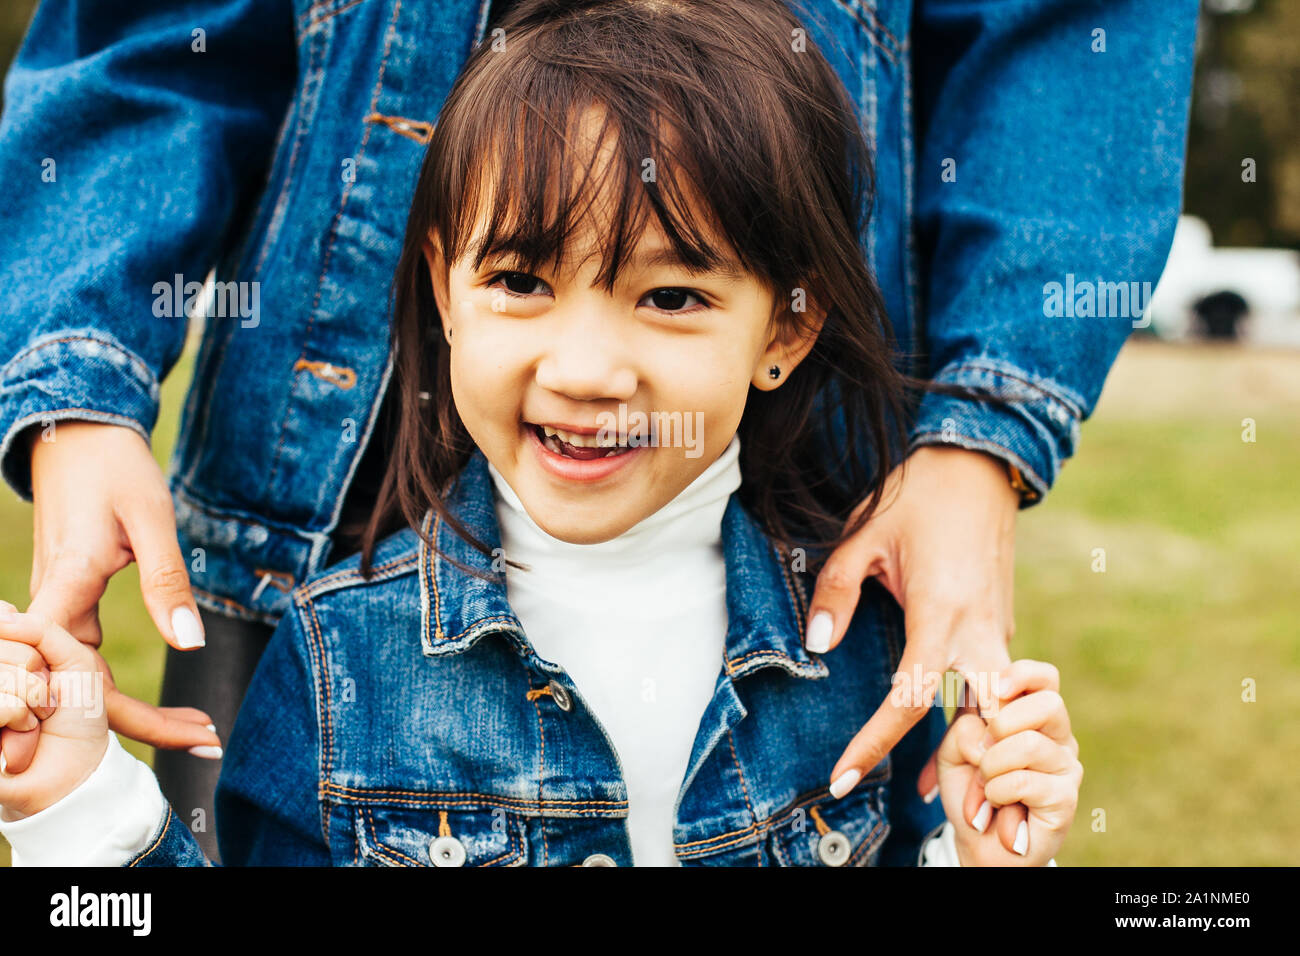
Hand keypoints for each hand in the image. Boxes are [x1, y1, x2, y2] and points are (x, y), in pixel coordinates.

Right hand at [0, 603, 112, 819]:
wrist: (73, 771)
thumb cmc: (77, 716)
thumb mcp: (75, 660)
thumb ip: (42, 630)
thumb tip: (2, 614)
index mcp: (5, 649)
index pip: (3, 618)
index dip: (34, 646)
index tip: (48, 671)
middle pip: (3, 644)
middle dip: (37, 674)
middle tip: (45, 701)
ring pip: (1, 674)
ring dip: (29, 699)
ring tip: (32, 720)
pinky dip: (16, 715)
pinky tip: (19, 735)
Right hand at [3, 422, 217, 770]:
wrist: (75, 433)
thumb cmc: (113, 469)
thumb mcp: (151, 520)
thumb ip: (167, 580)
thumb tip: (190, 643)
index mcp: (63, 591)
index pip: (86, 682)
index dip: (139, 720)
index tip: (198, 734)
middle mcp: (47, 610)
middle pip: (84, 695)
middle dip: (147, 727)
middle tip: (209, 737)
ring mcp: (51, 611)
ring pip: (82, 682)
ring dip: (137, 711)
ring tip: (197, 725)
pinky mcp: (61, 606)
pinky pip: (80, 663)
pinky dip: (117, 689)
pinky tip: (158, 703)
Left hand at [813, 445, 1027, 852]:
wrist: (980, 462)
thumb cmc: (917, 494)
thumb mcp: (864, 536)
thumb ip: (836, 593)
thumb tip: (817, 646)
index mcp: (941, 615)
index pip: (908, 698)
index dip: (873, 743)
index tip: (844, 779)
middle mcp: (981, 633)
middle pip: (982, 724)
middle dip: (973, 777)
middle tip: (956, 825)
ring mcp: (1000, 632)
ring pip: (1000, 713)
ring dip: (982, 758)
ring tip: (959, 805)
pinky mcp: (1003, 628)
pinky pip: (999, 689)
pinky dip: (987, 725)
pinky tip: (963, 748)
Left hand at [936, 660, 1080, 865]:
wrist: (977, 844)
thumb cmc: (969, 790)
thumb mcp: (953, 750)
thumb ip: (965, 727)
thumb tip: (989, 731)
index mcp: (1032, 716)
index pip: (1045, 678)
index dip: (1022, 675)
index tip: (994, 689)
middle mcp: (1057, 737)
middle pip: (1049, 704)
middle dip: (1003, 723)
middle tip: (983, 753)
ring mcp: (1066, 766)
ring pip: (1030, 744)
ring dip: (991, 767)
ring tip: (984, 788)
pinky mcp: (1066, 798)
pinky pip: (1024, 781)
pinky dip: (996, 792)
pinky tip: (995, 806)